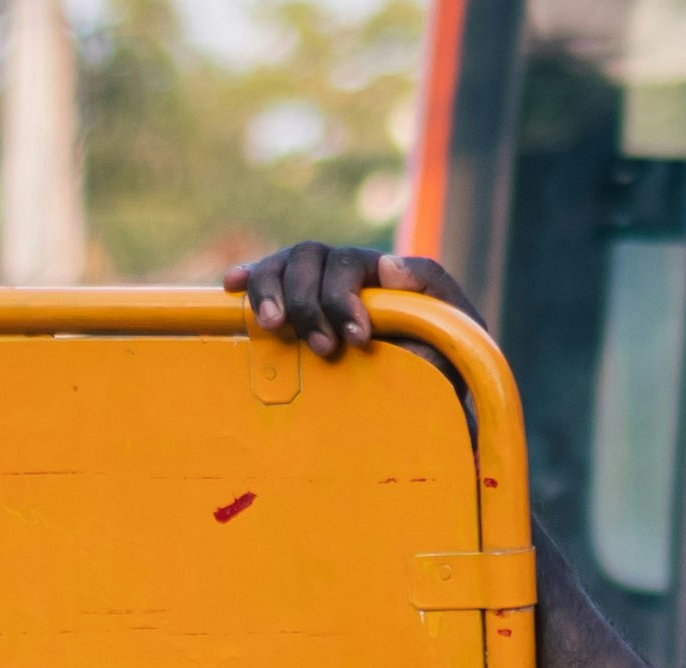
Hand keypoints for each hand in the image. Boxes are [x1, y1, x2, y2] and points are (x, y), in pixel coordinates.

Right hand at [223, 245, 473, 361]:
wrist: (435, 391)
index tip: (356, 337)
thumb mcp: (455, 328)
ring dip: (270, 292)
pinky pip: (266, 279)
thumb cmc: (447, 360)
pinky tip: (230, 287)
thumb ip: (434, 293)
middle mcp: (345, 270)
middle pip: (311, 258)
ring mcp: (317, 285)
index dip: (345, 296)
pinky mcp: (295, 306)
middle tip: (323, 348)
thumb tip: (388, 267)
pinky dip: (248, 279)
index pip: (353, 264)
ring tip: (271, 328)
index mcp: (382, 271)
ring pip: (285, 264)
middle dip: (309, 303)